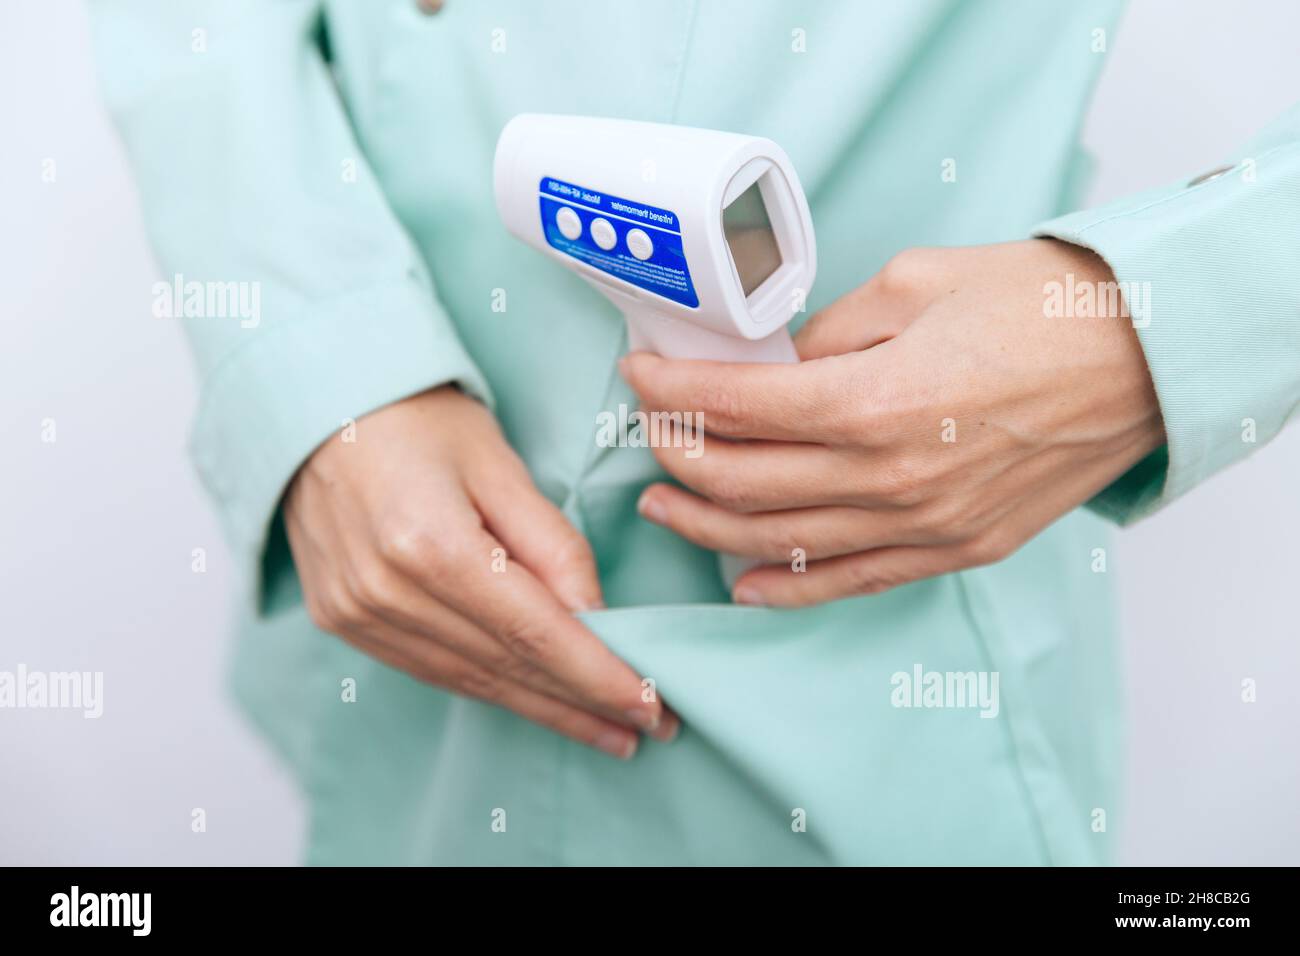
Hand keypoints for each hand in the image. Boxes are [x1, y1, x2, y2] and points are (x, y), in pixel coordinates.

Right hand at [284, 386, 676, 756]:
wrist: (312, 402)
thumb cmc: (415, 416)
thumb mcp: (498, 463)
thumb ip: (551, 545)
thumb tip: (595, 619)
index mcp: (429, 545)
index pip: (535, 633)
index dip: (598, 676)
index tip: (652, 704)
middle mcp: (386, 593)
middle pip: (506, 668)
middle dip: (584, 705)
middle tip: (649, 728)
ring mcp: (357, 614)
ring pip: (471, 681)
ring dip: (543, 710)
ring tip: (604, 730)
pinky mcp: (343, 620)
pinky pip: (432, 670)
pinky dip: (491, 688)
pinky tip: (536, 701)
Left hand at [621, 240, 1164, 605]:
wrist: (1145, 357)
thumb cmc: (1039, 305)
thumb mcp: (916, 282)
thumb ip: (831, 331)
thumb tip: (782, 364)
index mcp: (874, 399)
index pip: (738, 405)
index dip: (674, 391)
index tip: (640, 376)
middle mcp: (889, 475)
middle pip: (744, 479)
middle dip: (677, 456)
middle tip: (648, 433)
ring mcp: (922, 524)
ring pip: (781, 541)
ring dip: (708, 524)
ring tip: (663, 505)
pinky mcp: (954, 548)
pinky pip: (851, 581)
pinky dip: (788, 586)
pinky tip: (742, 582)